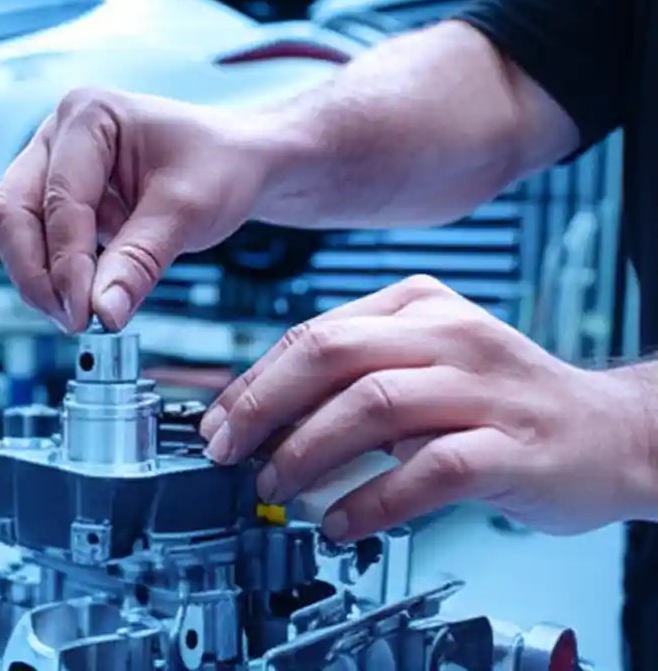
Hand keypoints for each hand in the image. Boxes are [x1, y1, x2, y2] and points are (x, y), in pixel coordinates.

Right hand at [0, 87, 273, 331]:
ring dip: (42, 278)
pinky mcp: (56, 199)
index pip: (59, 199)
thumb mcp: (187, 213)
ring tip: (83, 314)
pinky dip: (56, 276)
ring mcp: (51, 166)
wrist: (240, 164)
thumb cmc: (220, 165)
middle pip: (13, 212)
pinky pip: (36, 243)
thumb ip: (139, 262)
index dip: (66, 263)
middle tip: (72, 320)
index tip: (84, 314)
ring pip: (16, 231)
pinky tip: (88, 295)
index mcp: (88, 115)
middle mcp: (58, 135)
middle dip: (38, 273)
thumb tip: (102, 313)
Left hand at [199, 274, 657, 539]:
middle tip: (228, 452)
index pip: (314, 332)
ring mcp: (484, 388)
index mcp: (418, 305)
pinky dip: (374, 499)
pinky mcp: (513, 445)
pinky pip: (429, 469)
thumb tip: (261, 419)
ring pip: (373, 405)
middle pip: (331, 353)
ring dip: (308, 451)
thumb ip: (352, 379)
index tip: (216, 423)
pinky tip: (343, 522)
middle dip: (263, 405)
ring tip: (277, 488)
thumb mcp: (424, 365)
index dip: (254, 381)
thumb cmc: (501, 403)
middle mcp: (449, 334)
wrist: (610, 432)